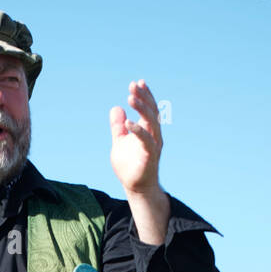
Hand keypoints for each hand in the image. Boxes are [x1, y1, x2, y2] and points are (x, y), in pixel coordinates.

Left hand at [110, 80, 162, 194]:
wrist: (135, 188)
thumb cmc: (129, 167)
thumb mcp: (119, 143)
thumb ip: (118, 127)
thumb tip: (116, 108)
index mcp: (148, 131)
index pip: (149, 109)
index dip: (145, 95)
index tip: (137, 82)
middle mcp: (154, 135)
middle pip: (152, 111)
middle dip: (143, 97)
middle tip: (133, 86)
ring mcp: (154, 145)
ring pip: (152, 122)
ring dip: (142, 108)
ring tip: (130, 98)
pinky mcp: (150, 156)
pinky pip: (146, 140)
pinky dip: (138, 130)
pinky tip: (128, 123)